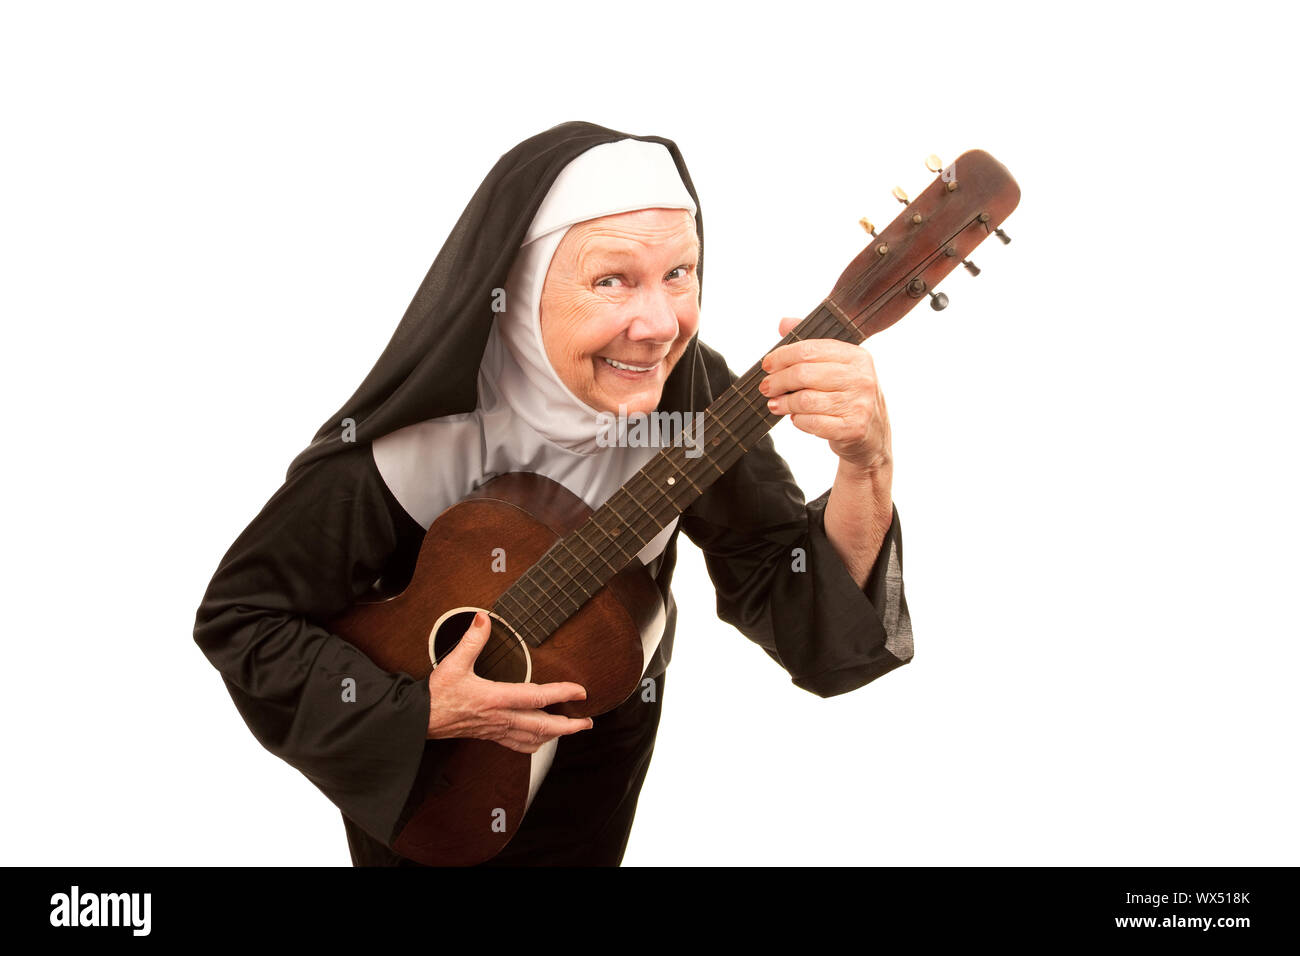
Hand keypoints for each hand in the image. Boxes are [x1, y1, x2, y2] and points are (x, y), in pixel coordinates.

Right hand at [427, 611, 592, 752]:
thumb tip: (483, 619)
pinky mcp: (490, 736)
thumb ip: (471, 640)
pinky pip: (518, 744)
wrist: (420, 720)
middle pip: (542, 727)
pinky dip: (535, 743)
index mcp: (495, 698)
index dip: (561, 694)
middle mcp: (500, 718)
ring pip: (532, 739)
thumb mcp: (453, 663)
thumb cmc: (437, 694)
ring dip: (555, 736)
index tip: (580, 691)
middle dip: (568, 726)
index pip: (536, 697)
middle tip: (586, 721)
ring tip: (571, 730)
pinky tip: (540, 740)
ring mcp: (496, 729)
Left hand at [759, 316, 891, 473]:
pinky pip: (813, 422)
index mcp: (857, 356)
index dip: (782, 356)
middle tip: (766, 388)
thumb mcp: (837, 367)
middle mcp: (861, 378)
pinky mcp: (853, 428)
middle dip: (778, 381)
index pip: (810, 349)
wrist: (873, 436)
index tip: (767, 365)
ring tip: (775, 404)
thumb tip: (784, 323)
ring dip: (784, 403)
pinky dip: (798, 421)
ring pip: (805, 400)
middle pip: (804, 374)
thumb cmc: (849, 397)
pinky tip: (795, 418)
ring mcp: (859, 404)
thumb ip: (811, 345)